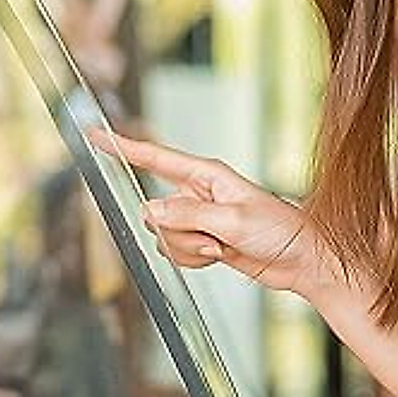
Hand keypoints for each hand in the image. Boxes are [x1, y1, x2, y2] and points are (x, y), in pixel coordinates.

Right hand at [88, 127, 333, 298]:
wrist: (301, 260)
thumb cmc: (279, 230)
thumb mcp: (233, 221)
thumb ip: (188, 216)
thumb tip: (150, 211)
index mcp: (206, 175)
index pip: (155, 158)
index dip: (123, 147)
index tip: (96, 136)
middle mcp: (197, 193)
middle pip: (157, 212)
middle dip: (180, 232)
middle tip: (215, 237)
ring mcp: (198, 217)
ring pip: (164, 236)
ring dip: (190, 249)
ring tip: (222, 247)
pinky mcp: (202, 240)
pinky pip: (176, 253)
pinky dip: (193, 260)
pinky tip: (219, 256)